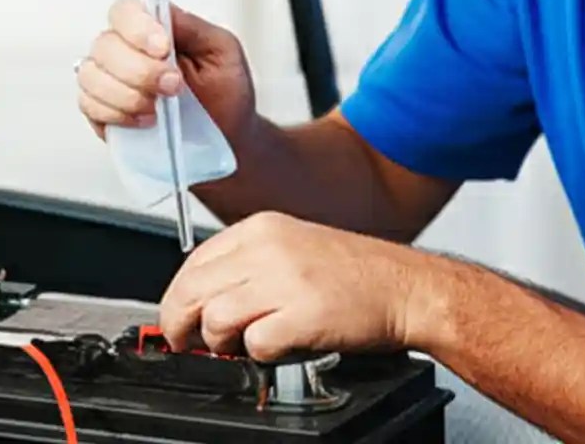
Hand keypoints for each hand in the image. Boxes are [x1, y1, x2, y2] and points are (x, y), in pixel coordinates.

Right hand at [77, 0, 255, 142]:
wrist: (228, 138)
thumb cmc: (225, 94)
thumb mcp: (224, 53)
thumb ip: (194, 28)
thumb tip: (163, 12)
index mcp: (153, 29)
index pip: (125, 10)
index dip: (137, 28)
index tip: (162, 49)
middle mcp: (125, 50)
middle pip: (105, 45)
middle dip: (140, 71)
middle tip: (173, 87)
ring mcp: (109, 80)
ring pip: (91, 76)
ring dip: (126, 95)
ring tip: (157, 109)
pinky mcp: (102, 112)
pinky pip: (89, 105)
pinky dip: (116, 114)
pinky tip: (143, 121)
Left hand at [158, 211, 433, 361]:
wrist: (406, 287)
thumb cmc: (355, 274)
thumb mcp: (292, 247)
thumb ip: (248, 262)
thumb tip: (204, 295)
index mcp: (261, 228)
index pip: (193, 262)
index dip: (177, 297)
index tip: (179, 318)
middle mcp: (267, 249)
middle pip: (192, 290)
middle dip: (181, 325)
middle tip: (189, 343)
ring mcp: (284, 281)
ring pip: (213, 319)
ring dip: (220, 343)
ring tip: (240, 346)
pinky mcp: (302, 315)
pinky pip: (254, 344)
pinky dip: (258, 355)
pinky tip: (277, 347)